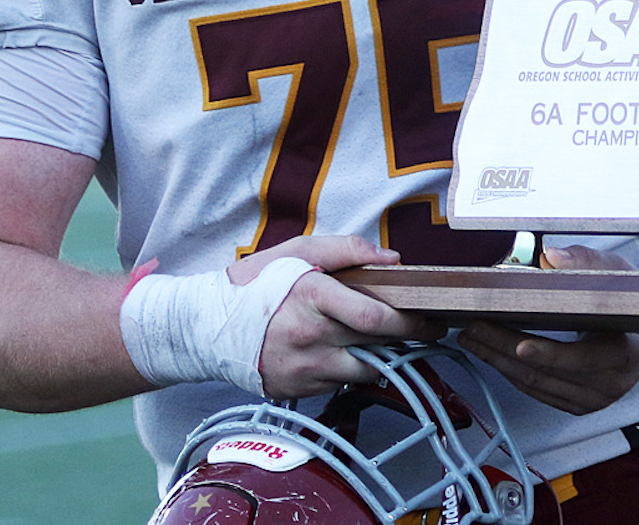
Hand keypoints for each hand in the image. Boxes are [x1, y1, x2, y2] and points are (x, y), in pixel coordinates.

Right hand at [238, 235, 444, 399]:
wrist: (206, 326)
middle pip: (377, 347)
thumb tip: (394, 260)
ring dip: (382, 359)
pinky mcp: (297, 389)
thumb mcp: (298, 251)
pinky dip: (350, 369)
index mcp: (313, 297)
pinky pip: (339, 383)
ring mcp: (303, 368)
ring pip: (364, 372)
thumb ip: (348, 250)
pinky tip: (346, 352)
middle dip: (411, 340)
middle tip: (430, 331)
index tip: (432, 317)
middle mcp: (310, 336)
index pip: (374, 318)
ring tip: (387, 342)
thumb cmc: (256, 283)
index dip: (411, 321)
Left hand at [460, 245, 638, 414]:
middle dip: (503, 349)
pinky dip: (510, 372)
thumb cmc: (626, 306)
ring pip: (534, 385)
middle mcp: (609, 384)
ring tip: (473, 338)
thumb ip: (583, 262)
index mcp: (624, 354)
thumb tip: (551, 258)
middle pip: (546, 373)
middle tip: (475, 328)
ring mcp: (591, 400)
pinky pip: (535, 392)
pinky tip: (492, 354)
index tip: (518, 345)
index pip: (582, 358)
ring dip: (498, 361)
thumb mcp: (614, 273)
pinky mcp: (575, 406)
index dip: (548, 354)